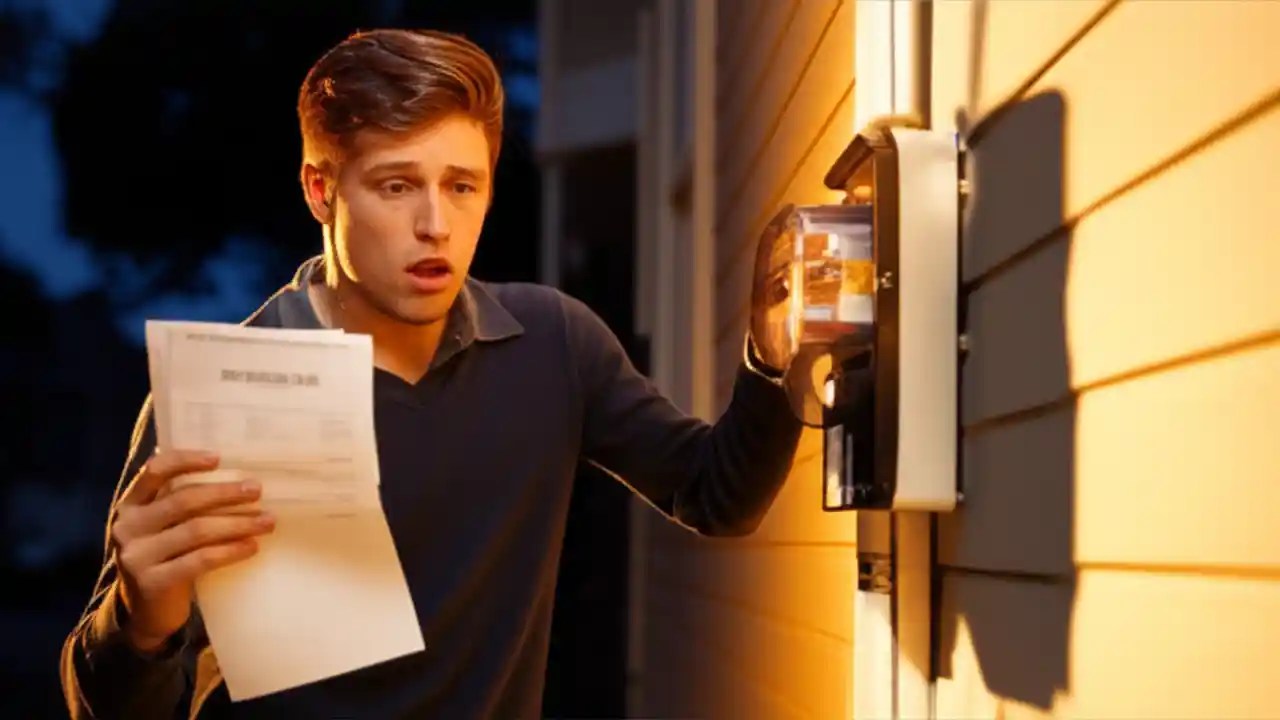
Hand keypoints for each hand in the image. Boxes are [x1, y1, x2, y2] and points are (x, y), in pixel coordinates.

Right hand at [111, 450, 274, 653]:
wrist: (145, 612)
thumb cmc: (165, 557)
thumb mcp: (161, 526)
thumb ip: (180, 501)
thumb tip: (236, 474)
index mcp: (130, 504)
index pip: (155, 471)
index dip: (186, 460)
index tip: (219, 459)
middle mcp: (127, 527)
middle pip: (183, 500)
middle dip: (225, 493)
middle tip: (257, 490)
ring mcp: (137, 556)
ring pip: (196, 530)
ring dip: (237, 523)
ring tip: (267, 521)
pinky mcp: (152, 582)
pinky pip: (200, 560)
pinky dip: (230, 551)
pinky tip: (251, 546)